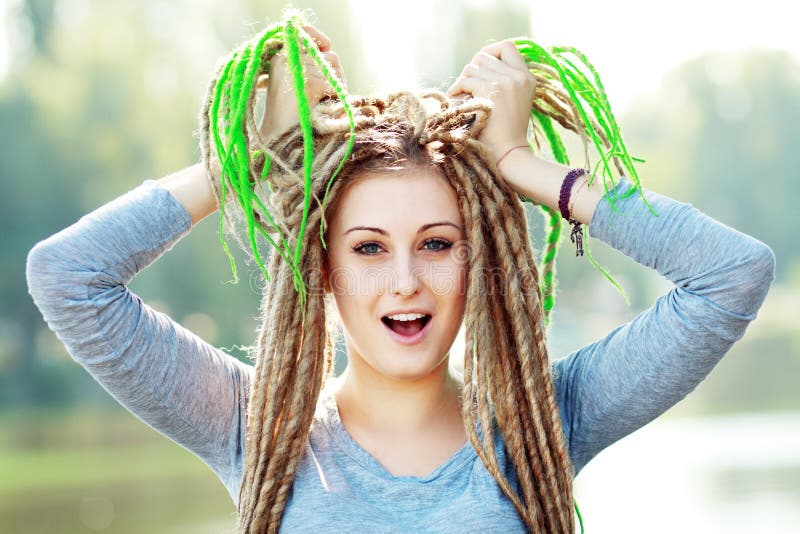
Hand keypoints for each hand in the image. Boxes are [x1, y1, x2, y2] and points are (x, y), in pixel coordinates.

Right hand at [257, 24, 345, 137]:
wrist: (278, 139)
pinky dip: (334, 96)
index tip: (327, 47)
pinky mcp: (309, 84)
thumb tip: (328, 50)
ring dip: (337, 84)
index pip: (304, 33)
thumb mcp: (291, 83)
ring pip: (332, 67)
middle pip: (327, 54)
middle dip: (335, 72)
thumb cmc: (287, 116)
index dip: (319, 39)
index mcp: (278, 56)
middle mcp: (285, 58)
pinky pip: (334, 83)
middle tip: (336, 89)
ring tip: (329, 100)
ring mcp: (297, 69)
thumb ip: (305, 64)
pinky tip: (323, 107)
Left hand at [446, 40, 534, 161]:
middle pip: (485, 55)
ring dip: (463, 80)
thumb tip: (478, 62)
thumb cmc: (505, 134)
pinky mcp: (492, 90)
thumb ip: (504, 80)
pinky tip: (456, 99)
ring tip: (461, 95)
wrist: (508, 153)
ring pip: (473, 65)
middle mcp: (519, 76)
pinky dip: (457, 88)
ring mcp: (507, 81)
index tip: (480, 69)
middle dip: (471, 69)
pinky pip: (467, 79)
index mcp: (527, 77)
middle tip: (466, 86)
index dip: (490, 52)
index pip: (508, 47)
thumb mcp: (514, 101)